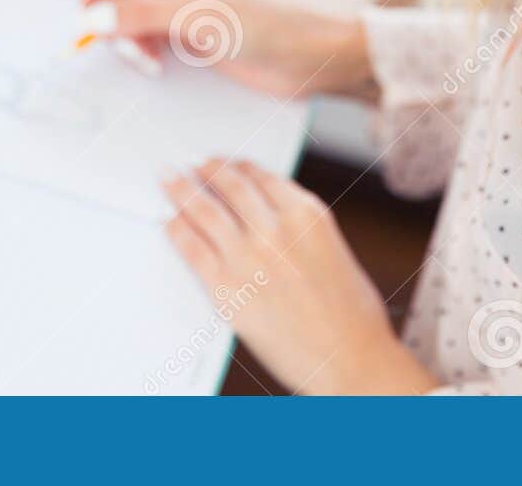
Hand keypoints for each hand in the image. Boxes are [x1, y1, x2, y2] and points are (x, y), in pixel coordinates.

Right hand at [76, 0, 376, 100]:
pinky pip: (152, 41)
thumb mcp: (201, 17)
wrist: (315, 59)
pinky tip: (156, 67)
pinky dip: (144, 53)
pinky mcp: (195, 38)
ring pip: (133, 18)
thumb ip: (142, 16)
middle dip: (113, 16)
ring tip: (146, 60)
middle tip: (123, 46)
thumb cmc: (272, 25)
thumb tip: (91, 18)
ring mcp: (188, 8)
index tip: (84, 9)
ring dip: (128, 40)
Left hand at [161, 158, 438, 394]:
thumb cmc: (352, 314)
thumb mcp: (331, 249)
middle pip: (229, 186)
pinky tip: (170, 224)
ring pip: (204, 210)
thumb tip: (269, 218)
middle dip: (208, 171)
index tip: (226, 163)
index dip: (237, 167)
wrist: (349, 358)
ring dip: (183, 190)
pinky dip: (177, 231)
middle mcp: (275, 227)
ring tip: (171, 180)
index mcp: (307, 213)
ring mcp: (247, 256)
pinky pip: (192, 249)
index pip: (260, 176)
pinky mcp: (226, 288)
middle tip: (195, 166)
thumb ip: (298, 228)